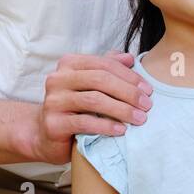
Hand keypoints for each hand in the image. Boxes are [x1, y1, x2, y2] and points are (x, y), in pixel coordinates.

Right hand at [18, 52, 152, 165]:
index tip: (148, 90)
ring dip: (122, 109)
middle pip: (100, 80)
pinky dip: (106, 126)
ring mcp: (53, 101)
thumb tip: (129, 57)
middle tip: (147, 105)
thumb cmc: (74, 107)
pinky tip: (121, 130)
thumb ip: (107, 68)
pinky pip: (84, 122)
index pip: (105, 64)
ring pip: (94, 100)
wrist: (45, 135)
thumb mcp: (90, 85)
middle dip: (128, 92)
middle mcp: (58, 79)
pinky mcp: (53, 123)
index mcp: (69, 64)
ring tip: (140, 119)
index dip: (129, 76)